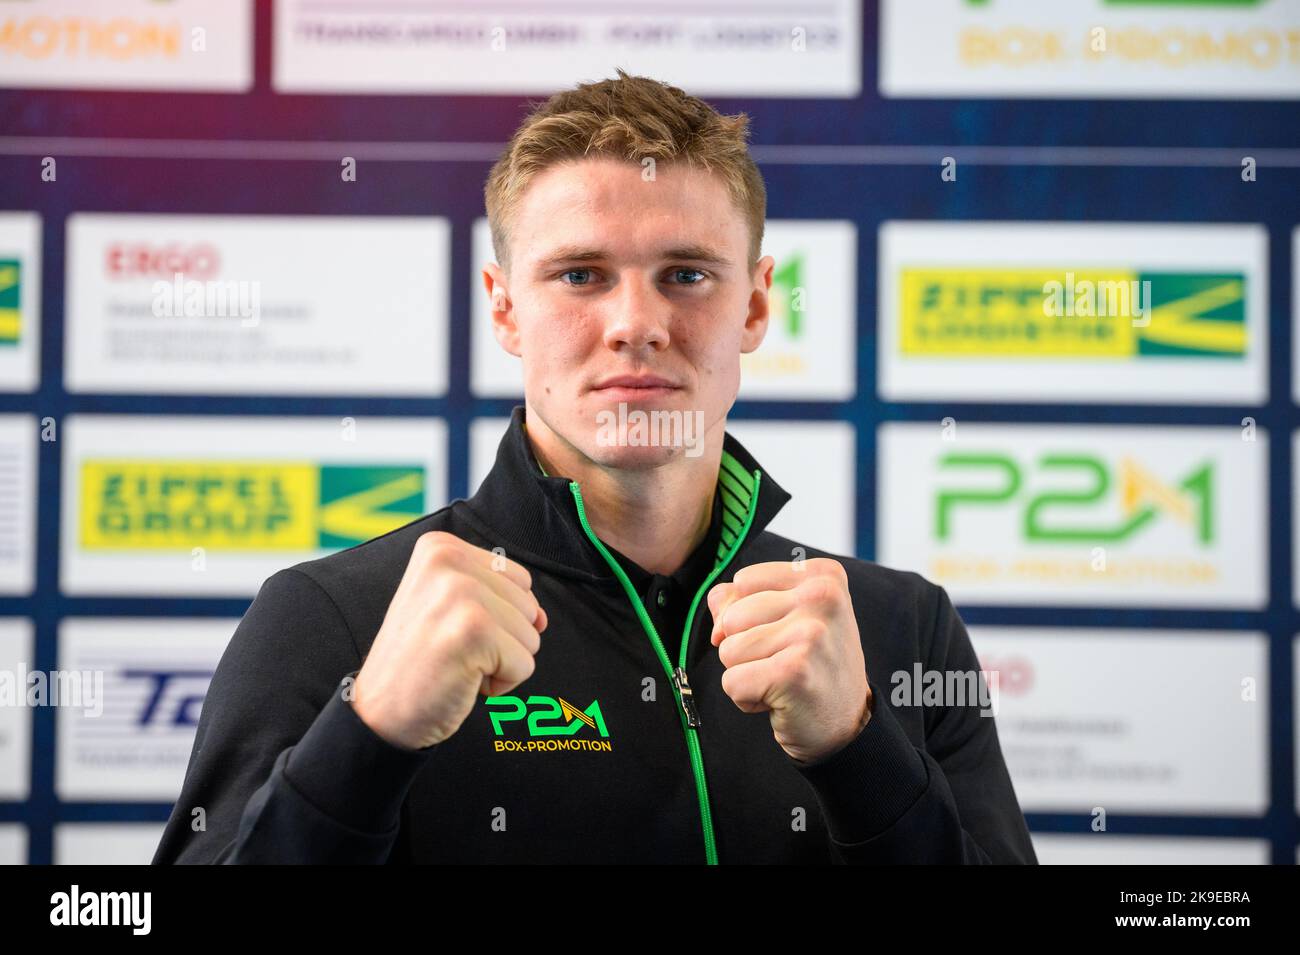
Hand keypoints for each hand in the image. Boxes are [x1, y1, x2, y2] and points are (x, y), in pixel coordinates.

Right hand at [352, 531, 547, 750]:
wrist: (379, 714)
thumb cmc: (418, 663)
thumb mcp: (452, 611)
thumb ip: (502, 601)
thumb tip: (542, 618)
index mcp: (441, 548)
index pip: (518, 579)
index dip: (497, 617)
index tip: (452, 629)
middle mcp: (449, 561)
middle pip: (529, 606)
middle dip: (501, 641)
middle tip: (451, 651)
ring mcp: (461, 594)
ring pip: (530, 636)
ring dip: (500, 663)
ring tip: (455, 664)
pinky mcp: (474, 631)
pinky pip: (525, 664)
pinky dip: (501, 684)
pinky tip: (461, 681)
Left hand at [708, 557, 871, 764]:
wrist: (847, 725)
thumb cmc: (812, 665)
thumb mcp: (786, 617)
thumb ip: (741, 598)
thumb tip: (716, 607)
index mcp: (823, 575)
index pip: (743, 581)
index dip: (750, 616)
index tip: (787, 635)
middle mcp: (822, 596)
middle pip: (731, 617)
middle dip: (745, 648)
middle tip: (785, 662)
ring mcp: (810, 633)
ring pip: (727, 649)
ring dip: (746, 673)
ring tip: (782, 680)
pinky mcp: (793, 671)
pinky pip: (732, 681)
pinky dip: (747, 698)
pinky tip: (780, 700)